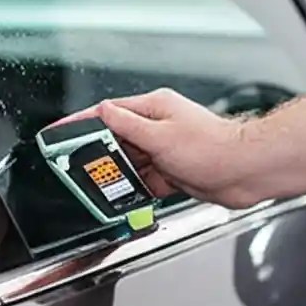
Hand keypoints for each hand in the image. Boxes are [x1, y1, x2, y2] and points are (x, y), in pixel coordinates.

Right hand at [63, 89, 263, 207]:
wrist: (245, 171)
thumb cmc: (213, 148)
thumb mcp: (160, 135)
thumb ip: (127, 125)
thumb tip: (103, 112)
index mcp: (154, 108)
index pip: (107, 112)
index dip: (80, 123)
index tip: (59, 132)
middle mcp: (158, 126)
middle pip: (116, 139)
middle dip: (97, 155)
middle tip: (75, 168)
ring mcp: (165, 149)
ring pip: (129, 162)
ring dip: (117, 175)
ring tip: (101, 187)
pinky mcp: (173, 171)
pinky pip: (145, 180)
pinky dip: (135, 189)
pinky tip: (126, 198)